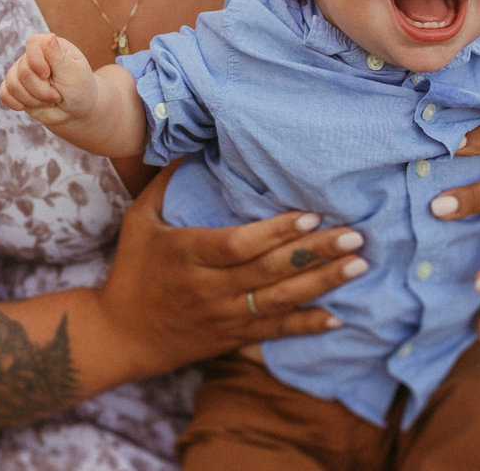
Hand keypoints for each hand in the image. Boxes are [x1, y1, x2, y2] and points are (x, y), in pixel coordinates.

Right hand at [0, 33, 97, 127]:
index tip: (49, 75)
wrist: (76, 112)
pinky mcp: (15, 88)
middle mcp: (32, 56)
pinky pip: (4, 94)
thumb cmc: (79, 89)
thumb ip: (59, 56)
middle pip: (23, 72)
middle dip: (42, 90)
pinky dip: (17, 104)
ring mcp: (21, 72)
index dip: (37, 62)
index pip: (32, 44)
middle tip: (57, 95)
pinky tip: (32, 105)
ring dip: (33, 99)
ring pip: (13, 85)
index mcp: (49, 45)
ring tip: (48, 101)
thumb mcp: (74, 73)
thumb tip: (49, 37)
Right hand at [98, 163, 366, 376]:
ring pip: (279, 301)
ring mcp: (224, 316)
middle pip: (269, 271)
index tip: (310, 216)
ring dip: (322, 284)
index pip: (238, 244)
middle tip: (354, 236)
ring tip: (358, 265)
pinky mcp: (233, 338)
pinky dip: (307, 326)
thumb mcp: (139, 220)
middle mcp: (210, 288)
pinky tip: (338, 316)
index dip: (275, 233)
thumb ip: (167, 182)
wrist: (122, 336)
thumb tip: (192, 141)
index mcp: (187, 255)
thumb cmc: (132, 271)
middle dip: (314, 253)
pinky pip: (275, 332)